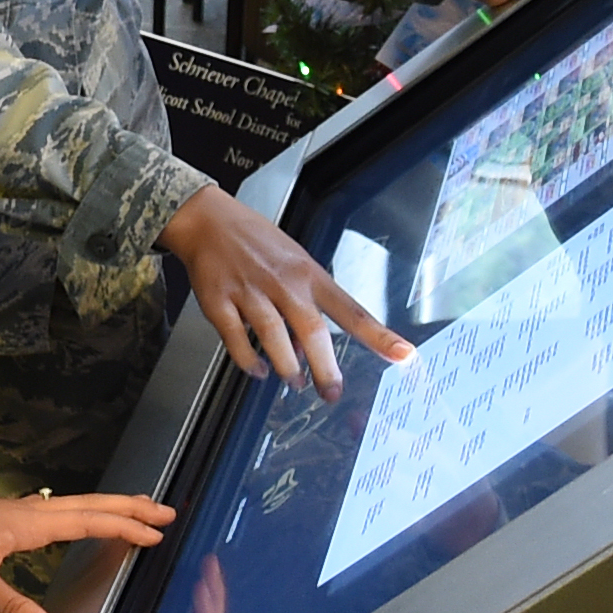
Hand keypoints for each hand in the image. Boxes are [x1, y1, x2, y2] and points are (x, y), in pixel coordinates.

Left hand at [0, 488, 175, 612]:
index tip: (156, 533)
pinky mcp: (13, 517)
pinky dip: (86, 512)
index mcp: (33, 524)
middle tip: (167, 510)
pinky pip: (63, 510)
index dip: (125, 528)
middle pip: (93, 505)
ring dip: (112, 507)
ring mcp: (24, 512)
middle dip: (131, 507)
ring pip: (80, 504)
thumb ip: (10, 605)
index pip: (90, 522)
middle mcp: (34, 512)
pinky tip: (83, 518)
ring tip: (139, 508)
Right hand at [158, 183, 413, 398]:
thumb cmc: (256, 243)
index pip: (350, 309)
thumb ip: (304, 307)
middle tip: (331, 393)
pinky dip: (249, 361)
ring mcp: (250, 291)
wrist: (209, 220)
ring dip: (287, 367)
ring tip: (294, 382)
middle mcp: (283, 283)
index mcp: (309, 274)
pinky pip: (236, 339)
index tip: (404, 356)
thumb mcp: (293, 265)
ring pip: (274, 336)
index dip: (378, 335)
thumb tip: (307, 354)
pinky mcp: (219, 301)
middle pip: (312, 329)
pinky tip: (257, 370)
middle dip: (325, 367)